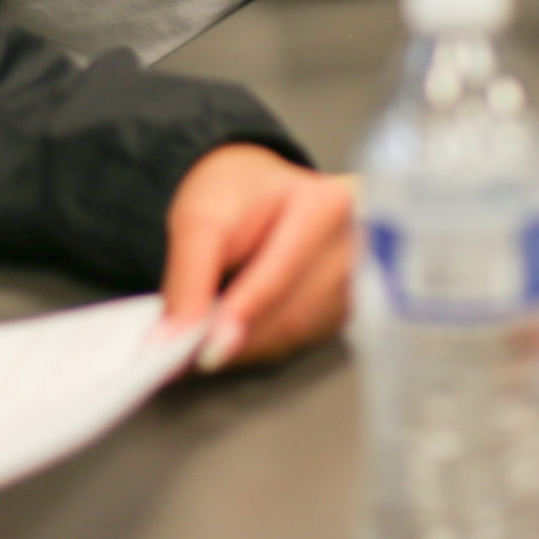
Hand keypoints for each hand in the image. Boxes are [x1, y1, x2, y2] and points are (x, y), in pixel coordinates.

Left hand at [159, 143, 349, 372]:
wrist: (256, 190)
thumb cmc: (234, 195)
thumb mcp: (199, 219)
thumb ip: (190, 276)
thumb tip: (180, 339)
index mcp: (326, 203)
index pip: (281, 273)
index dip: (241, 313)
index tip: (206, 347)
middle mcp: (357, 243)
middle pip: (293, 311)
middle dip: (238, 335)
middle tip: (192, 348)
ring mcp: (359, 279)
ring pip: (297, 333)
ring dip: (248, 344)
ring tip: (208, 333)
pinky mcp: (348, 306)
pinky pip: (303, 339)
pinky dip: (263, 341)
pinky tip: (240, 327)